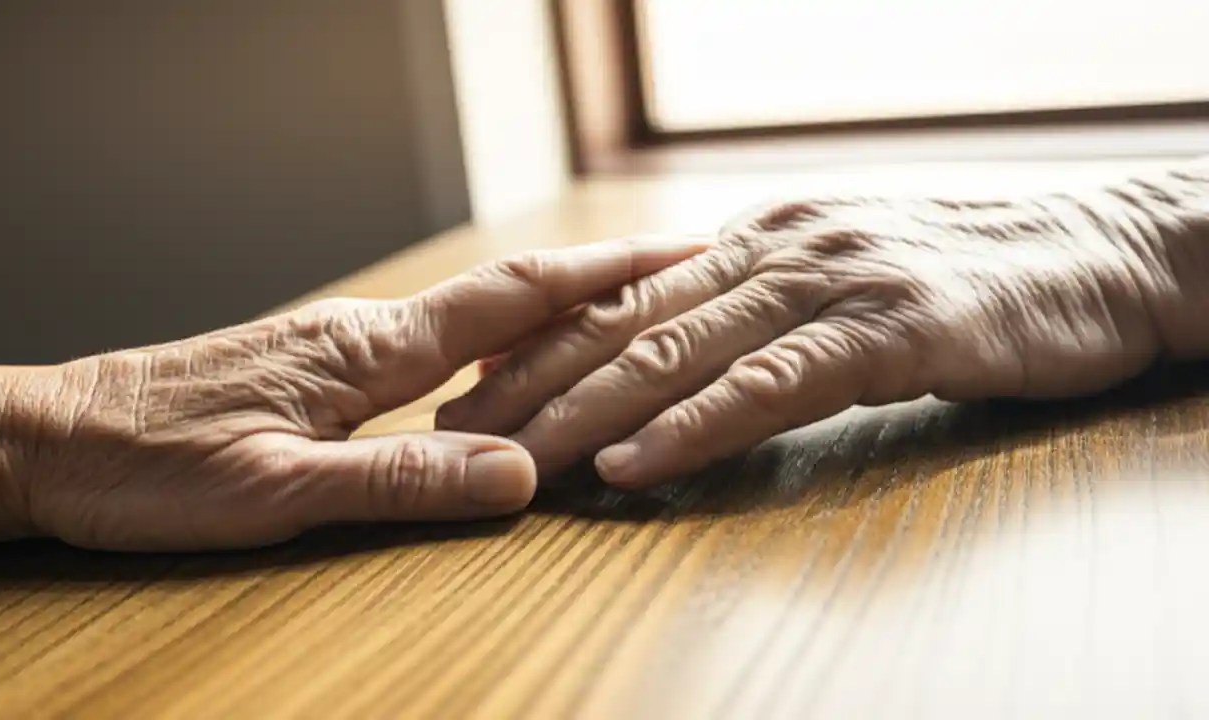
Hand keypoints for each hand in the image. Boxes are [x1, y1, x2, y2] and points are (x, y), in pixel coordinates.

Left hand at [0, 237, 704, 549]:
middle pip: (507, 297)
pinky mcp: (321, 369)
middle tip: (680, 277)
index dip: (601, 278)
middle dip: (599, 283)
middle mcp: (366, 334)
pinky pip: (435, 348)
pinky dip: (495, 346)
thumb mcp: (275, 492)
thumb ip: (399, 478)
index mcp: (369, 354)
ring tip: (623, 317)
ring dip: (553, 314)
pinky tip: (509, 368)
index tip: (676, 255)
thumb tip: (517, 472)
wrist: (53, 439)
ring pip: (473, 320)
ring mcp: (344, 346)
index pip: (511, 301)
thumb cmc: (150, 467)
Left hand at [438, 183, 1204, 488]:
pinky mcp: (888, 329)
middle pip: (625, 321)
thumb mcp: (842, 278)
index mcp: (755, 240)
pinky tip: (637, 463)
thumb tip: (674, 343)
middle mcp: (773, 249)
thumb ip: (760, 304)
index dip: (537, 343)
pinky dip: (695, 425)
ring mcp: (828, 283)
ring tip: (515, 463)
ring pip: (680, 350)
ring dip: (586, 411)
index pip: (619, 294)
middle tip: (454, 434)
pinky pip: (770, 383)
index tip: (466, 391)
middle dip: (531, 383)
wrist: (1100, 253)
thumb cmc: (965, 276)